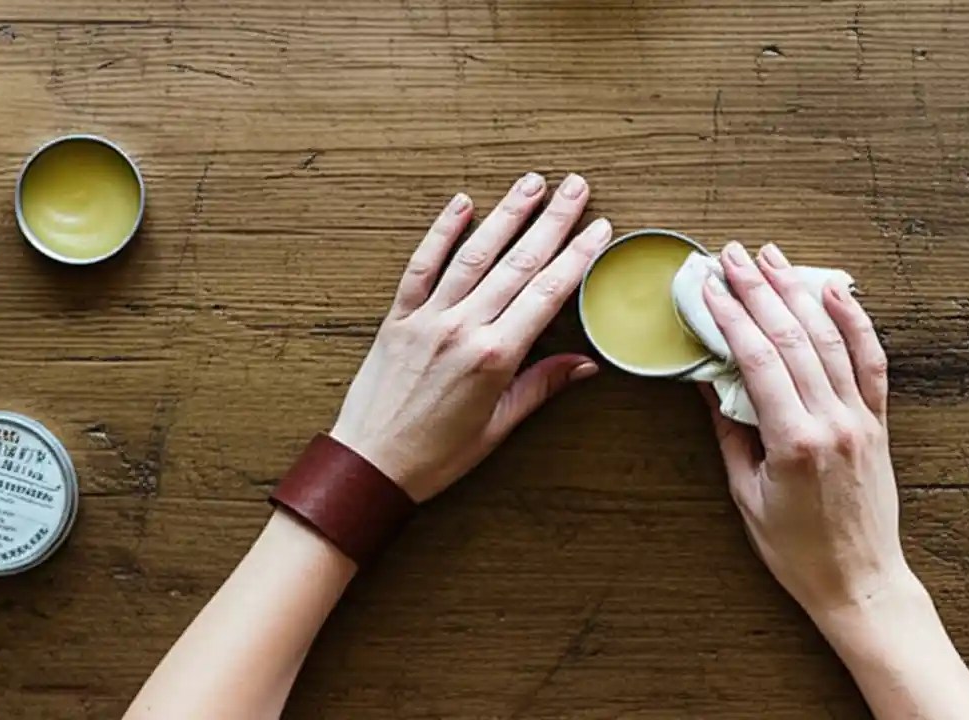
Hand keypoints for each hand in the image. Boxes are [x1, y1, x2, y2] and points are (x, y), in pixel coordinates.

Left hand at [331, 172, 611, 501]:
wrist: (370, 463)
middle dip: (552, 221)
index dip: (576, 256)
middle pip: (517, 264)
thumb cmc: (436, 454)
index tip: (599, 229)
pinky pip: (422, 265)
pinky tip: (462, 202)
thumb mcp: (498, 426)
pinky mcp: (398, 317)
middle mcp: (462, 328)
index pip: (547, 293)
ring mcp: (427, 317)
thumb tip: (585, 364)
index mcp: (494, 356)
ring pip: (474, 255)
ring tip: (532, 183)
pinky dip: (442, 232)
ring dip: (507, 215)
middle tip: (577, 187)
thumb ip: (540, 386)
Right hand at [701, 241, 912, 619]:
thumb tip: (706, 378)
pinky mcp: (878, 422)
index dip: (729, 316)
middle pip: (793, 338)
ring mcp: (861, 418)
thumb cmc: (794, 548)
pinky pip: (870, 361)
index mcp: (795, 441)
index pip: (758, 360)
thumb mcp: (745, 491)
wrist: (858, 581)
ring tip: (772, 256)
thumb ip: (729, 428)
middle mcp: (834, 421)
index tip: (705, 285)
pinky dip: (855, 320)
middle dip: (758, 290)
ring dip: (798, 291)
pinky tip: (834, 290)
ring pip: (831, 338)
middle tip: (730, 255)